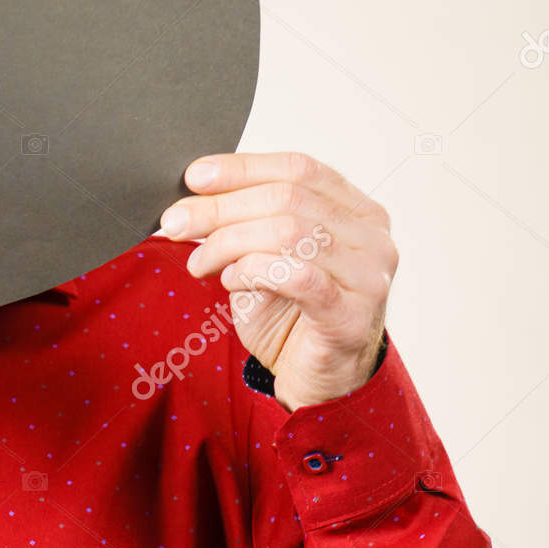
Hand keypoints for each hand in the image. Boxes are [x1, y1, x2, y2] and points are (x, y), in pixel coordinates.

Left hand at [159, 151, 396, 410]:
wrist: (318, 379)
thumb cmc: (290, 312)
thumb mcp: (263, 254)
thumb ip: (243, 221)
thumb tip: (191, 196)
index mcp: (357, 210)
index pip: (298, 168)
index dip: (242, 168)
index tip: (194, 177)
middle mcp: (372, 237)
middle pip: (288, 198)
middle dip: (221, 207)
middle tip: (176, 223)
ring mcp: (369, 277)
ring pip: (289, 232)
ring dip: (228, 242)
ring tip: (199, 262)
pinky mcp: (352, 316)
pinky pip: (297, 276)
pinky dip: (252, 271)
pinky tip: (229, 281)